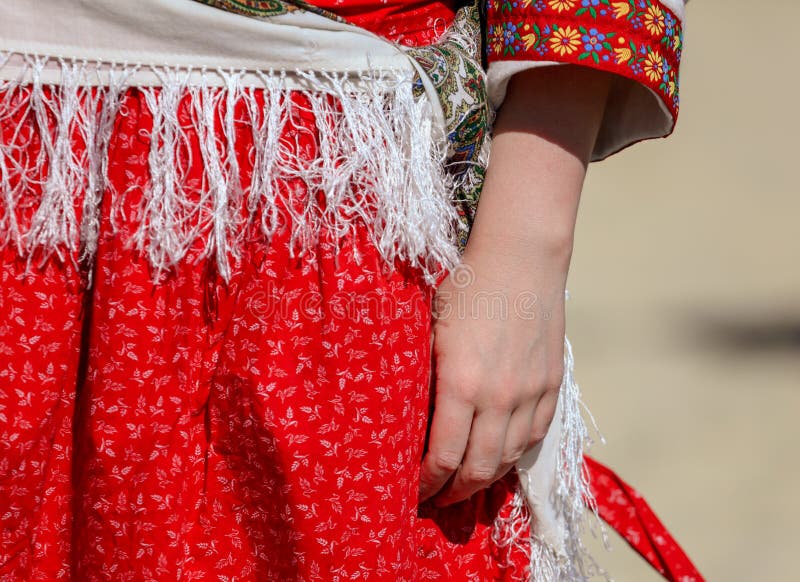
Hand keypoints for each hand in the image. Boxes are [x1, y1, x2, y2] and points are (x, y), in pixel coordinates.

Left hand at [417, 64, 609, 506]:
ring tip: (464, 486)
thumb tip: (405, 418)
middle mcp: (499, 397)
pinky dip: (513, 456)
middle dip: (453, 493)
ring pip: (508, 459)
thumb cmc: (464, 286)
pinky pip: (534, 438)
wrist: (520, 257)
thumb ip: (422, 377)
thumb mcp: (428, 329)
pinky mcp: (551, 385)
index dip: (426, 483)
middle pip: (477, 469)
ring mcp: (530, 393)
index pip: (442, 457)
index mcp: (461, 383)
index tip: (412, 491)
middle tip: (436, 500)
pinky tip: (497, 458)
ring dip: (484, 480)